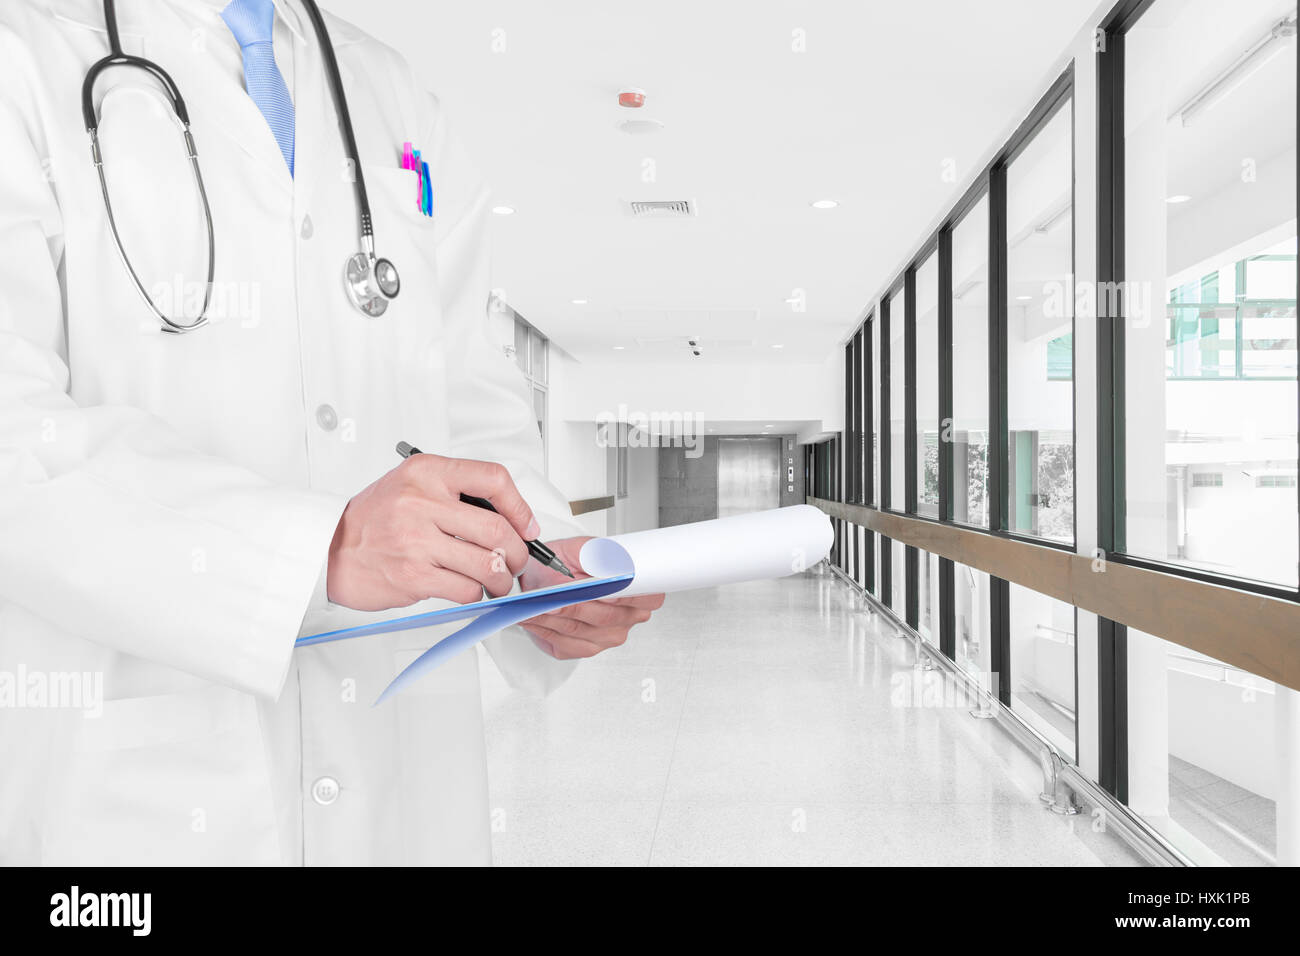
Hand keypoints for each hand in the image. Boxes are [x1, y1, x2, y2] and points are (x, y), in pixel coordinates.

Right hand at [326, 454, 537, 610]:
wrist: (329, 550)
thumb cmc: (374, 520)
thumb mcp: (411, 485)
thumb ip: (454, 492)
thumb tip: (509, 516)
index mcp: (426, 472)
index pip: (493, 478)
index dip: (520, 506)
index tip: (527, 526)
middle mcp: (422, 502)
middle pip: (497, 529)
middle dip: (517, 552)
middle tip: (516, 561)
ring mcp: (417, 540)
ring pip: (487, 563)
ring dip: (501, 579)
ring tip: (496, 581)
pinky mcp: (414, 575)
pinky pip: (466, 588)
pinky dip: (476, 593)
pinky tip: (469, 589)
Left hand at [518, 536, 665, 658]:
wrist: (544, 576)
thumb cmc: (567, 562)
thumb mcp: (583, 548)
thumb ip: (598, 555)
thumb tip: (608, 566)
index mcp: (637, 592)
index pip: (648, 598)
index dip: (624, 596)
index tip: (604, 590)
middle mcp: (626, 617)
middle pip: (606, 616)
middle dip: (579, 605)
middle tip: (559, 595)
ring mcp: (606, 637)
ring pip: (581, 630)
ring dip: (557, 617)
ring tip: (540, 603)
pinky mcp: (584, 648)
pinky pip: (565, 644)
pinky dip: (546, 629)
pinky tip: (535, 617)